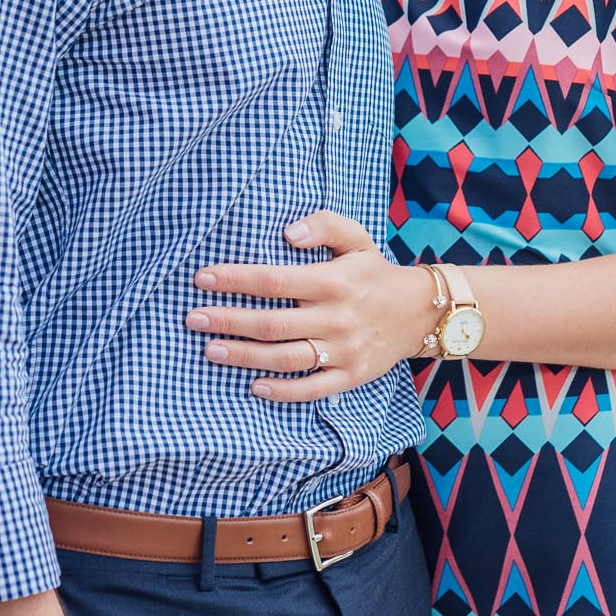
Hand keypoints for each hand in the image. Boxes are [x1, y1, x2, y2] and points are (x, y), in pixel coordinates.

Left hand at [187, 211, 439, 402]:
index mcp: (333, 281)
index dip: (235, 279)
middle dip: (228, 320)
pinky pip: (313, 388)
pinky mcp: (351, 375)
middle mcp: (336, 317)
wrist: (422, 312)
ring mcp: (344, 350)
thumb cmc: (375, 272)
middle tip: (192, 318)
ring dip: (245, 356)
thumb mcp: (357, 238)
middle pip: (272, 323)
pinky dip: (283, 391)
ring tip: (210, 349)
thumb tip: (287, 233)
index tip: (202, 278)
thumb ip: (323, 225)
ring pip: (286, 357)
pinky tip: (254, 386)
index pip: (274, 280)